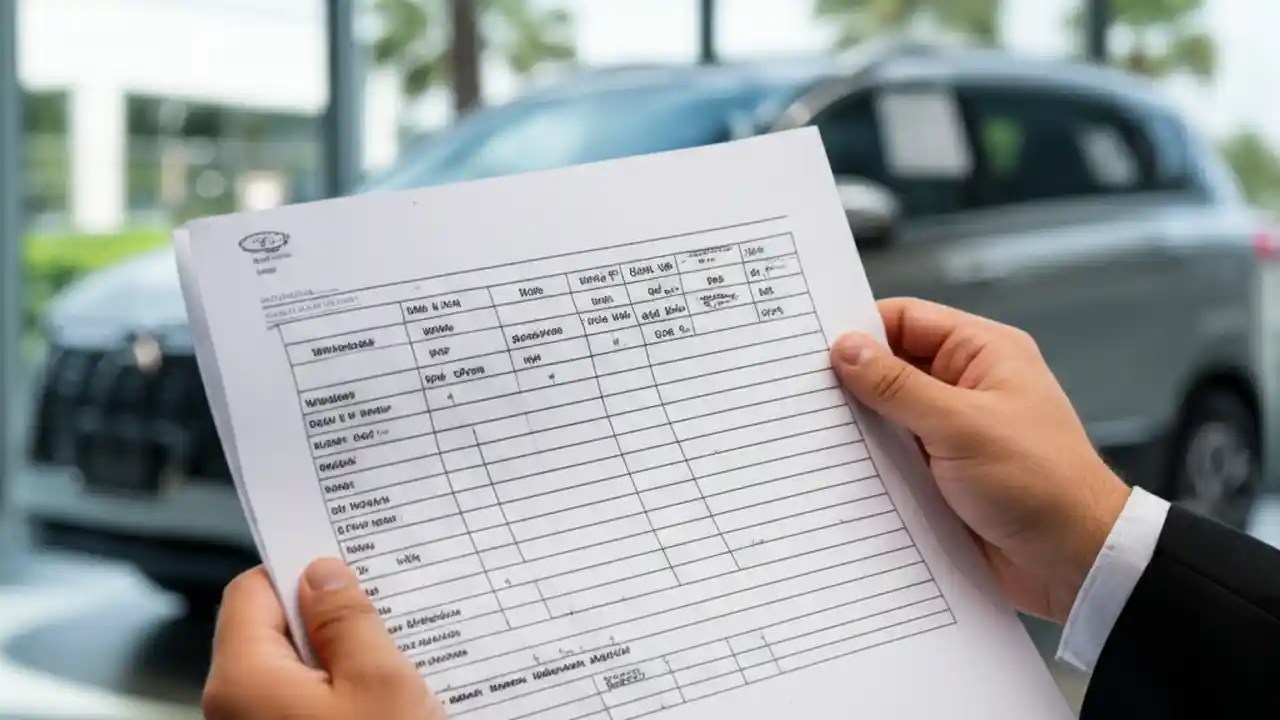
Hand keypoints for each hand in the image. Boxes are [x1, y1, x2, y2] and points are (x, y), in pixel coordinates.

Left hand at [204, 559, 444, 719]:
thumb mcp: (380, 681)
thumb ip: (347, 619)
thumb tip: (322, 576)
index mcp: (243, 678)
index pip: (251, 591)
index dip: (299, 572)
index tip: (346, 565)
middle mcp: (233, 711)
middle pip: (271, 634)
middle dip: (329, 620)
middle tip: (385, 616)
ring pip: (293, 675)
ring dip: (343, 662)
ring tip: (396, 665)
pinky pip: (303, 710)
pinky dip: (341, 699)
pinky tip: (386, 706)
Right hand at [830, 298, 1129, 622]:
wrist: (1076, 562)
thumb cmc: (1039, 483)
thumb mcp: (960, 426)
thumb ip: (897, 386)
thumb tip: (846, 349)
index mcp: (984, 354)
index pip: (908, 320)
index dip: (862, 329)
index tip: (813, 348)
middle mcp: (968, 386)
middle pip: (893, 366)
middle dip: (852, 380)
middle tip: (801, 392)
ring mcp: (956, 431)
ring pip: (890, 415)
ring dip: (860, 426)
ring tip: (811, 433)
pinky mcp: (945, 473)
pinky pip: (897, 456)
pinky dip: (871, 461)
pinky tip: (838, 470)